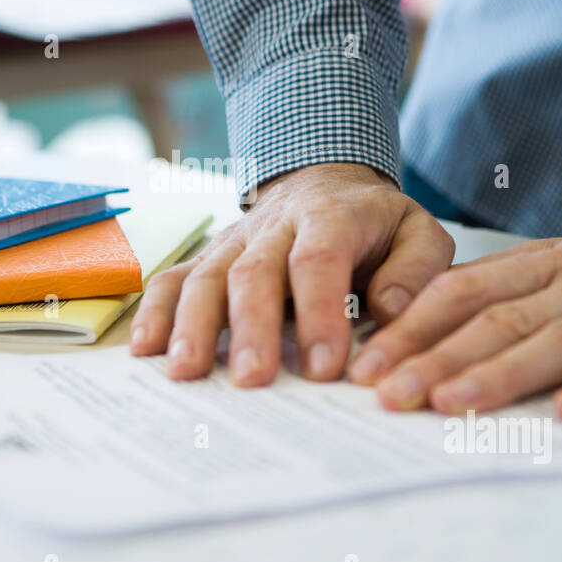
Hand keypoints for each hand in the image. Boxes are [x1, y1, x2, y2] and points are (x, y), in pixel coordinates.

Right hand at [130, 162, 454, 384]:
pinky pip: (173, 279)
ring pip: (205, 276)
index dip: (318, 312)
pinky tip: (144, 349)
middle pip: (253, 272)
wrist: (324, 182)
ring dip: (192, 325)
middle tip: (251, 379)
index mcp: (331, 217)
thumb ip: (415, 271)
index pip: (319, 261)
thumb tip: (392, 311)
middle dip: (250, 327)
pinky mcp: (208, 258)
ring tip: (185, 373)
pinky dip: (154, 311)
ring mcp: (233, 241)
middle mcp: (273, 226)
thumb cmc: (375, 224)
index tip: (324, 368)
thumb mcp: (417, 233)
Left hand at [349, 223, 561, 419]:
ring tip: (453, 405)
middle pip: (498, 320)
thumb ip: (515, 292)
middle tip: (387, 394)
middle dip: (436, 358)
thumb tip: (436, 333)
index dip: (412, 327)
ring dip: (501, 374)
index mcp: (545, 264)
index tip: (367, 364)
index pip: (465, 293)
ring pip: (557, 339)